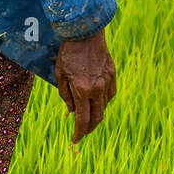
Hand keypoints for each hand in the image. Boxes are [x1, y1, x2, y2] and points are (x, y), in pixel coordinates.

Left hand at [54, 28, 116, 143]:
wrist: (85, 34)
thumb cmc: (68, 54)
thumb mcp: (60, 75)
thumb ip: (65, 95)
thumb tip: (72, 111)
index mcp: (82, 90)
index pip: (82, 119)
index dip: (79, 132)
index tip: (75, 140)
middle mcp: (97, 88)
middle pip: (96, 117)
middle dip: (89, 128)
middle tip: (82, 132)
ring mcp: (107, 82)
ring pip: (104, 107)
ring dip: (96, 115)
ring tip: (88, 117)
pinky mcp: (113, 75)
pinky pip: (110, 95)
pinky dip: (103, 102)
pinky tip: (96, 101)